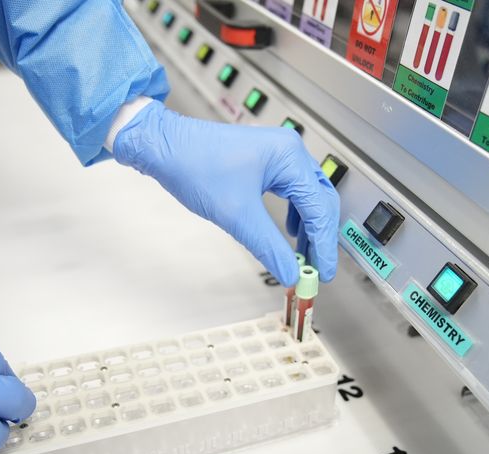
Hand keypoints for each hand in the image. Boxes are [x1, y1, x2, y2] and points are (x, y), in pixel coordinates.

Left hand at [113, 101, 339, 286]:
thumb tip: (290, 271)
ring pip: (308, 197)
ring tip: (304, 256)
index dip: (324, 245)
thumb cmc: (194, 164)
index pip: (320, 208)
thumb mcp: (236, 215)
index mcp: (289, 157)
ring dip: (309, 228)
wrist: (164, 147)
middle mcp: (289, 152)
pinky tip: (291, 232)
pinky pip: (293, 192)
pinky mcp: (266, 162)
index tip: (322, 272)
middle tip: (316, 269)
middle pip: (321, 201)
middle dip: (320, 237)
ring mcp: (278, 155)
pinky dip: (296, 215)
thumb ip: (269, 247)